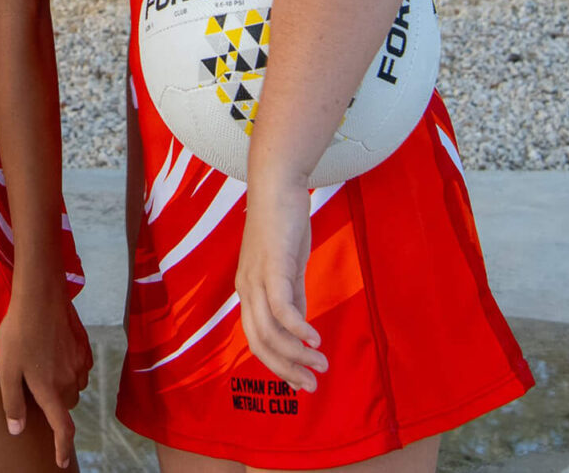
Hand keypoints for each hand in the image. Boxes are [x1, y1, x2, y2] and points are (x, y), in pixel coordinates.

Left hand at [0, 292, 92, 468]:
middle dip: (54, 404)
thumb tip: (17, 429)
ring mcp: (79, 361)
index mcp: (50, 390)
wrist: (40, 295)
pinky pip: (81, 366)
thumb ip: (12, 402)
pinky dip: (70, 367)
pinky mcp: (84, 345)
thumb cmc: (19, 332)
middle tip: (34, 387)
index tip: (62, 462)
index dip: (63, 449)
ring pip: (75, 386)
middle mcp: (70, 380)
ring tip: (41, 365)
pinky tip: (54, 350)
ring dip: (62, 384)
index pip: (63, 429)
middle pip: (67, 405)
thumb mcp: (7, 370)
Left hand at [236, 177, 327, 391]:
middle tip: (312, 385)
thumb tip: (301, 328)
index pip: (257, 339)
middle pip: (259, 342)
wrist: (278, 183)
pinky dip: (298, 329)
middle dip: (286, 369)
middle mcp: (247, 287)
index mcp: (249, 289)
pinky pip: (281, 307)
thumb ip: (294, 296)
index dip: (278, 365)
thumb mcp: (290, 266)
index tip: (302, 382)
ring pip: (269, 330)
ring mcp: (256, 277)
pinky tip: (316, 340)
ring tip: (321, 365)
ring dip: (296, 354)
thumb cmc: (284, 222)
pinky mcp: (272, 265)